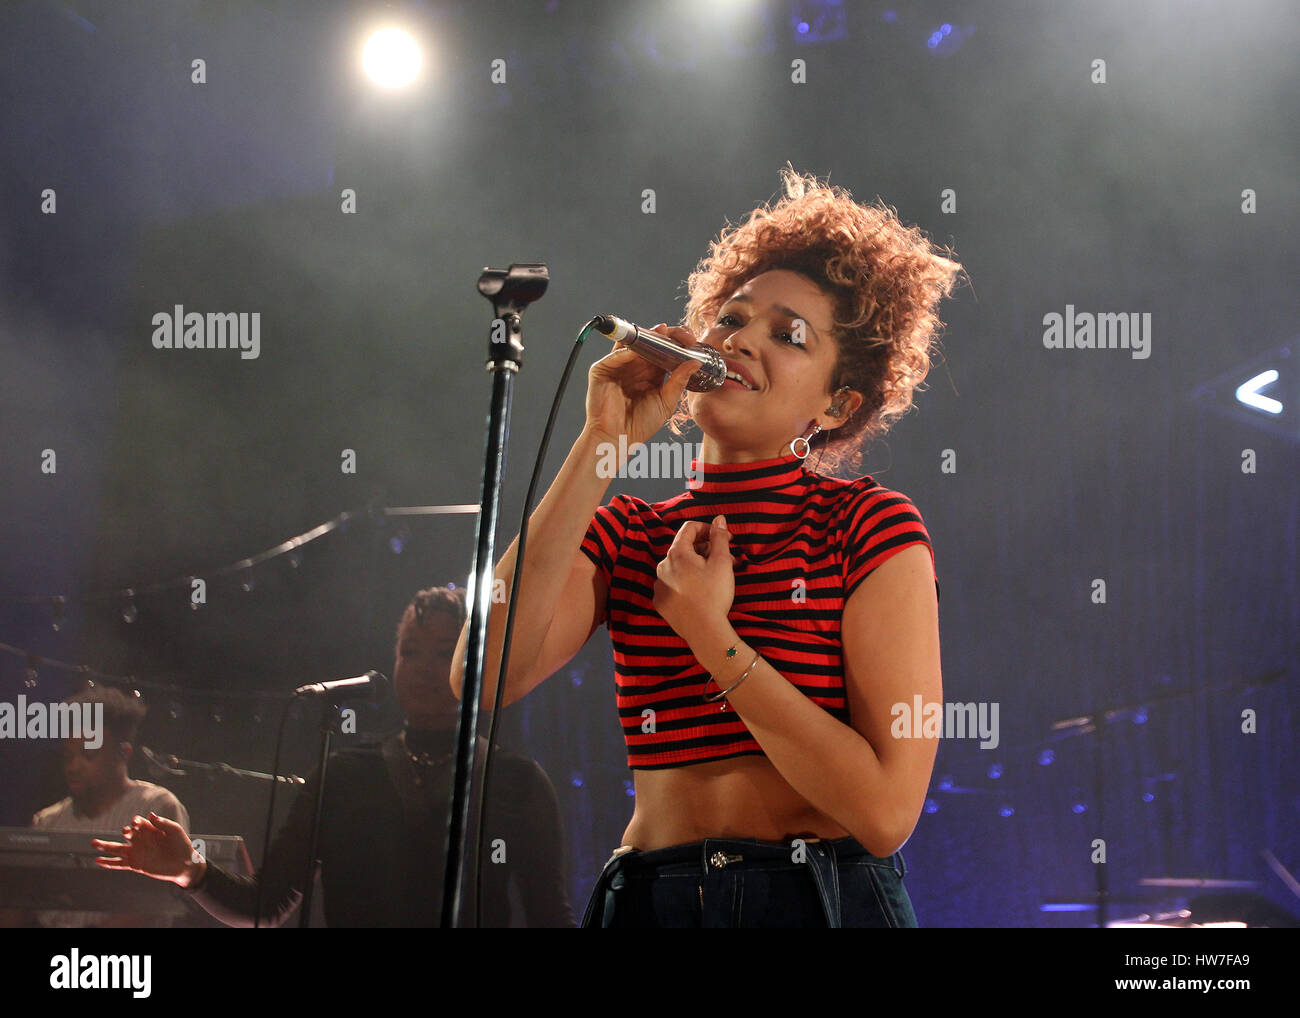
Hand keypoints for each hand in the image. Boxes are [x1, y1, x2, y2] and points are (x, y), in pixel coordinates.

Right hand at [92, 812, 202, 886]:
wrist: (184, 864)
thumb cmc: (182, 845)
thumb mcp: (175, 831)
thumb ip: (163, 823)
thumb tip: (150, 815)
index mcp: (149, 829)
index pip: (138, 823)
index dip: (136, 822)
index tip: (136, 823)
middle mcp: (140, 840)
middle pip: (127, 834)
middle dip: (125, 831)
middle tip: (125, 832)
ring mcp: (136, 852)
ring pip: (117, 848)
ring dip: (105, 846)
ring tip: (93, 843)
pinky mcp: (135, 865)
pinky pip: (119, 864)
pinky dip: (108, 863)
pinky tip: (98, 860)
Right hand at [586, 323, 699, 449]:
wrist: (617, 439)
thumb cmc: (640, 424)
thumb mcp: (666, 401)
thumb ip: (679, 380)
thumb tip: (696, 361)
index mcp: (651, 372)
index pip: (664, 349)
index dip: (677, 341)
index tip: (691, 341)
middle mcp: (634, 366)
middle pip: (650, 341)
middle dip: (666, 335)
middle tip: (681, 335)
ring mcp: (618, 366)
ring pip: (633, 343)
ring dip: (648, 337)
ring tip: (662, 335)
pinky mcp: (601, 370)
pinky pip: (615, 355)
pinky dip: (628, 351)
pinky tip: (640, 349)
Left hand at [654, 515, 734, 642]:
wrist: (704, 631)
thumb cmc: (714, 594)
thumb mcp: (722, 562)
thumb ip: (719, 537)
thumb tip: (718, 519)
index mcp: (677, 553)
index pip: (689, 528)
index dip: (708, 529)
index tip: (723, 538)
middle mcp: (663, 566)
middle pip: (685, 548)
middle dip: (706, 550)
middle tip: (727, 560)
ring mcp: (659, 585)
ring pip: (679, 567)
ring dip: (697, 567)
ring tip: (716, 577)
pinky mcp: (660, 601)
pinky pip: (673, 584)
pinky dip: (686, 582)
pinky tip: (700, 591)